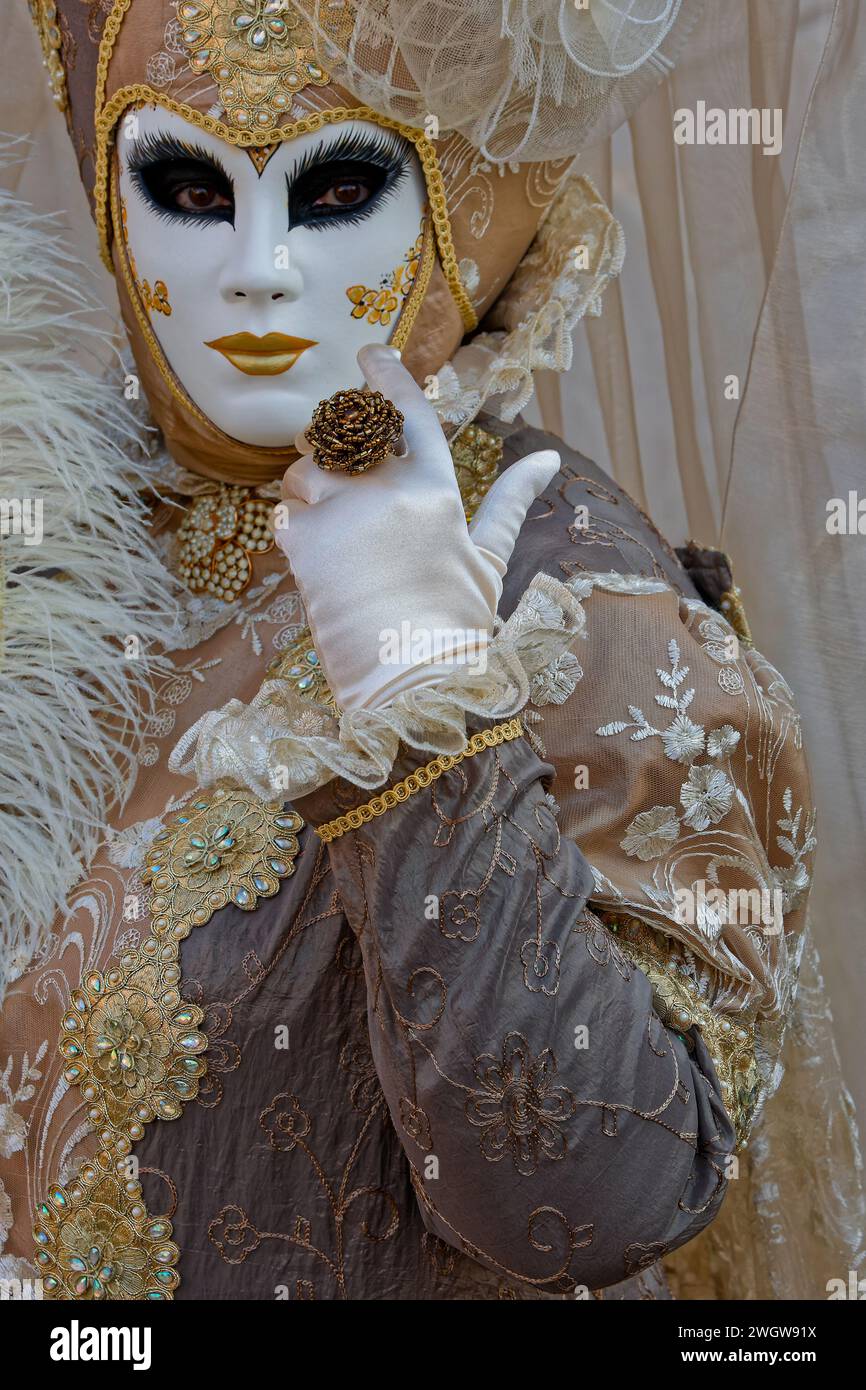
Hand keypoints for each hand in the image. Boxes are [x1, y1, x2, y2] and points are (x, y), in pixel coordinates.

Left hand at [274, 343, 559, 714]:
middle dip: (334, 439)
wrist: (410, 681)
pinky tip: (314, 554)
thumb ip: (509, 500)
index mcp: (436, 488)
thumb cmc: (459, 624)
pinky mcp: (302, 544)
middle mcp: (385, 489)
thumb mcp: (488, 558)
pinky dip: (293, 526)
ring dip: (309, 485)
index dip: (386, 375)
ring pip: (304, 468)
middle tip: (335, 460)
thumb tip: (549, 458)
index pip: (408, 410)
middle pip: (344, 432)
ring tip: (329, 520)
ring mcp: (340, 514)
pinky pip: (283, 513)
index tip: (368, 353)